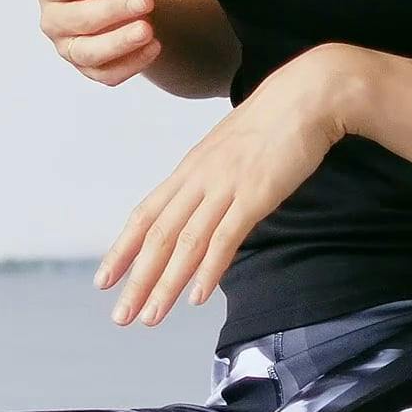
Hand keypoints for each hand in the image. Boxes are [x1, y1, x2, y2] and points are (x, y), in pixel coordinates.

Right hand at [39, 0, 159, 84]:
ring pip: (88, 53)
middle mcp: (53, 19)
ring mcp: (70, 48)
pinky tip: (155, 46)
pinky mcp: (91, 70)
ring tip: (148, 29)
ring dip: (118, 43)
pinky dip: (131, 64)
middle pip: (75, 20)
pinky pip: (107, 75)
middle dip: (111, 10)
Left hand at [95, 48, 364, 325]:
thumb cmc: (273, 123)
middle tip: (120, 316)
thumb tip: (203, 208)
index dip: (122, 249)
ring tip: (151, 316)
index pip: (145, 215)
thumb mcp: (229, 152)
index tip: (104, 280)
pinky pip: (225, 237)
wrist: (307, 94)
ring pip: (185, 242)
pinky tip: (196, 296)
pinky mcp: (255, 194)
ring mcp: (225, 186)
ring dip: (165, 283)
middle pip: (157, 236)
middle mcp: (198, 179)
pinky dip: (208, 268)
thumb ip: (212, 181)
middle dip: (136, 280)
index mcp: (190, 170)